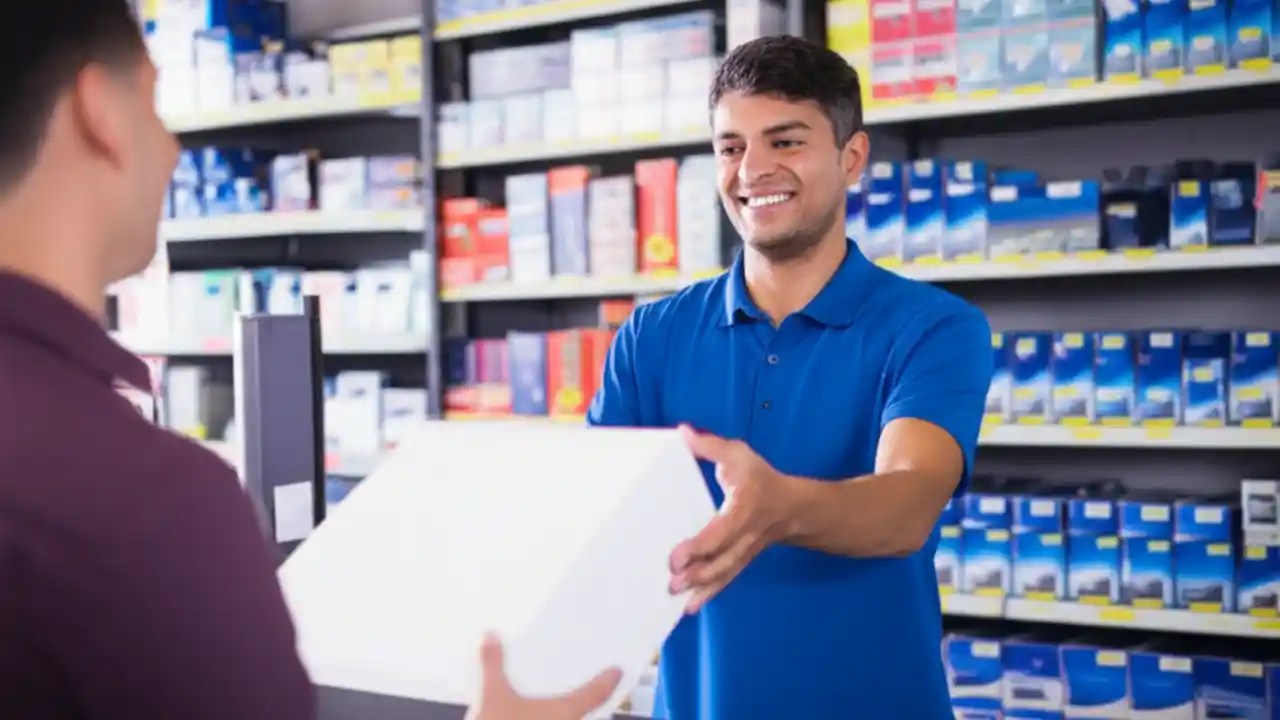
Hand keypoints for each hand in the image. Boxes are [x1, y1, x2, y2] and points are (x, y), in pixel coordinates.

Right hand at [466, 634, 621, 719]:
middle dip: (586, 694)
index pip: (598, 693)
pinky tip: (535, 715)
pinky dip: (551, 718)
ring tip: (555, 698)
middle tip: (587, 677)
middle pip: (587, 710)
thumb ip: (493, 664)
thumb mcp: (492, 696)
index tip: (617, 671)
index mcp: (567, 712)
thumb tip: (490, 637)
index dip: (609, 680)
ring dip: (567, 712)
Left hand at [669, 424, 798, 613]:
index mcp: (745, 508)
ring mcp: (745, 552)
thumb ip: (710, 446)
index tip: (677, 556)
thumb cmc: (760, 479)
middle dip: (697, 573)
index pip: (723, 531)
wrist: (794, 507)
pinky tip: (688, 606)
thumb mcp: (739, 455)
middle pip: (722, 560)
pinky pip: (725, 580)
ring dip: (700, 587)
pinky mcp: (740, 561)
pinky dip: (708, 594)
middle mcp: (746, 535)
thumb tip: (682, 433)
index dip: (701, 546)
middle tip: (670, 580)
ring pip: (724, 574)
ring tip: (674, 595)